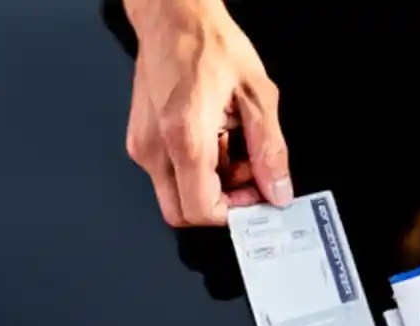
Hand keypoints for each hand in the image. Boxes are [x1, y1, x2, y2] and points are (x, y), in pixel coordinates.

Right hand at [125, 0, 291, 225]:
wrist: (174, 16)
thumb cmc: (209, 44)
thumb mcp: (257, 96)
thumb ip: (269, 150)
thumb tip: (278, 190)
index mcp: (184, 136)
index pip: (202, 208)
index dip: (234, 212)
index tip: (257, 196)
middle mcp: (155, 146)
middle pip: (182, 211)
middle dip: (220, 204)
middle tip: (248, 178)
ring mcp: (144, 144)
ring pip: (176, 194)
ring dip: (210, 185)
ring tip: (235, 148)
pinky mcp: (142, 139)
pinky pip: (170, 174)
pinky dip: (197, 169)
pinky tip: (218, 139)